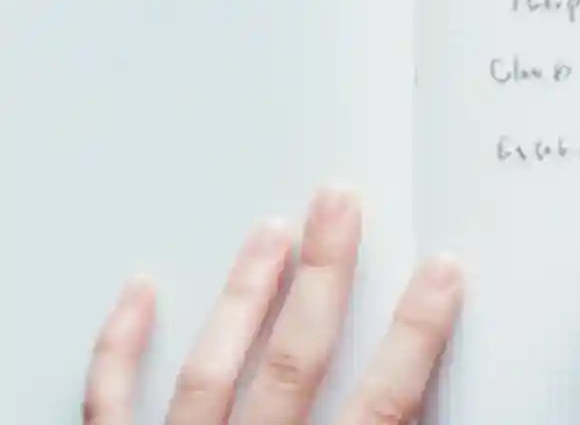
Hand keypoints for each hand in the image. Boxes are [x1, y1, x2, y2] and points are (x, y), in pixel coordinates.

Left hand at [83, 190, 462, 424]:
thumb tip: (437, 409)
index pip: (382, 404)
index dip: (415, 334)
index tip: (441, 272)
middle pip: (297, 361)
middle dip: (325, 275)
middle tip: (339, 204)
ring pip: (212, 370)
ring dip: (245, 293)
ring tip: (270, 231)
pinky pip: (110, 403)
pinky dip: (120, 348)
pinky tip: (139, 295)